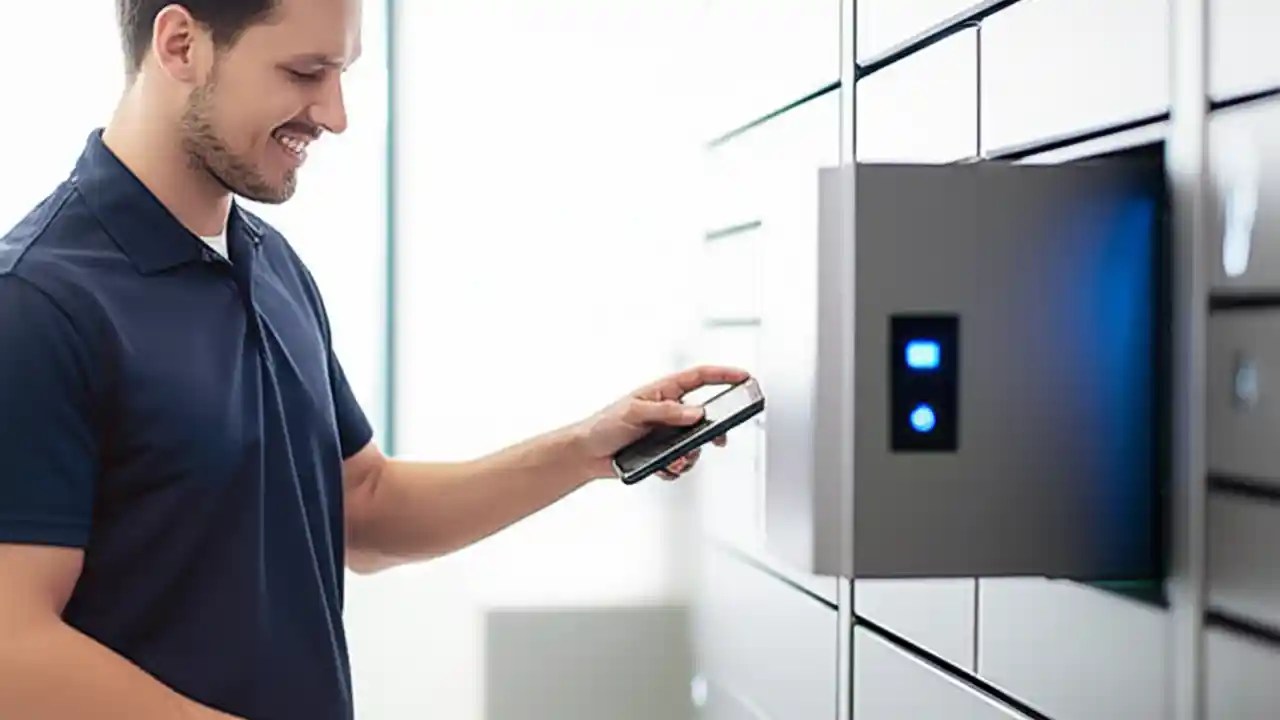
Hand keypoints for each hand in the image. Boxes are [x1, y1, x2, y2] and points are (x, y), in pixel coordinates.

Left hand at [570, 365, 750, 480]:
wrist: (587, 454)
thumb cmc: (604, 425)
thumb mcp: (635, 412)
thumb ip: (667, 411)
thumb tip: (696, 413)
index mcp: (664, 392)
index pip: (700, 378)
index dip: (724, 375)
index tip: (745, 377)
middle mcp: (670, 412)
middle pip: (705, 416)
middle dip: (713, 431)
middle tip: (719, 439)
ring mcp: (668, 434)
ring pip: (695, 444)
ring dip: (689, 455)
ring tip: (673, 459)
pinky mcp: (663, 454)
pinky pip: (681, 463)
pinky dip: (676, 468)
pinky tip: (663, 467)